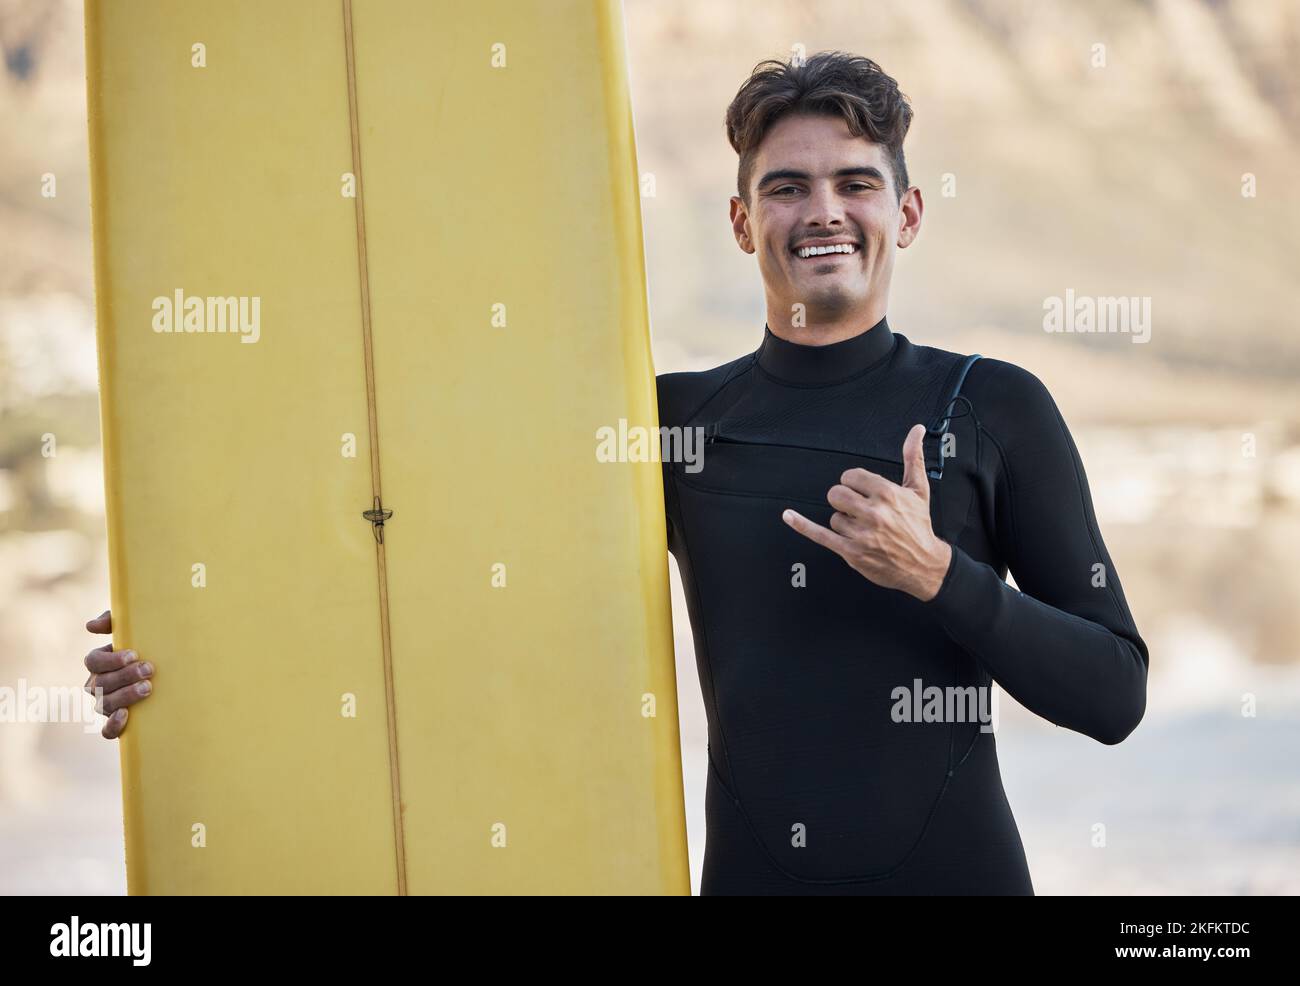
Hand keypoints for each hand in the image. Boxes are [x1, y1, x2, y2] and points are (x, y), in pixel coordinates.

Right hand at [83, 609, 153, 738]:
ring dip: (124, 696)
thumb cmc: (149, 648)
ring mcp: (106, 705)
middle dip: (124, 676)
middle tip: (149, 669)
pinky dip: (113, 725)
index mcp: (100, 663)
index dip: (110, 659)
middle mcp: (98, 685)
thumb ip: (115, 621)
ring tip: (148, 688)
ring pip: (103, 705)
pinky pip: (107, 731)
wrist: (174, 678)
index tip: (134, 654)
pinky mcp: (118, 724)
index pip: (93, 661)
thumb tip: (90, 626)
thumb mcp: (136, 631)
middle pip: (100, 683)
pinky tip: (125, 715)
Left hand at [781, 423, 952, 600]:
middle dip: (844, 499)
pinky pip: (820, 534)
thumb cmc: (918, 526)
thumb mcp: (919, 489)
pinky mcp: (851, 551)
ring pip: (834, 517)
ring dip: (845, 522)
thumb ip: (913, 457)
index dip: (854, 483)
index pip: (851, 476)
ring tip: (864, 529)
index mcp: (887, 494)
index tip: (861, 491)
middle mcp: (874, 513)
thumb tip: (916, 430)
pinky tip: (789, 516)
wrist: (923, 565)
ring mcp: (861, 534)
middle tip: (857, 508)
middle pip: (836, 494)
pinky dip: (802, 525)